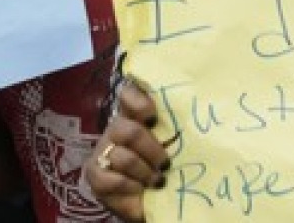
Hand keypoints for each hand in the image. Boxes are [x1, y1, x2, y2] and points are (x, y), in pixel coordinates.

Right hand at [87, 80, 170, 222]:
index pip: (128, 95)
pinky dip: (131, 186)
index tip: (154, 118)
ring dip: (145, 172)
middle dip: (152, 149)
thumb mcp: (175, 145)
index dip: (139, 102)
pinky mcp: (95, 175)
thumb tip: (198, 115)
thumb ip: (177, 129)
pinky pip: (112, 179)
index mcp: (135, 116)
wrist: (154, 199)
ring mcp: (103, 151)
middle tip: (166, 164)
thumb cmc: (166, 167)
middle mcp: (116, 129)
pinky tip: (139, 189)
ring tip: (157, 181)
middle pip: (128, 130)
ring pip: (123, 157)